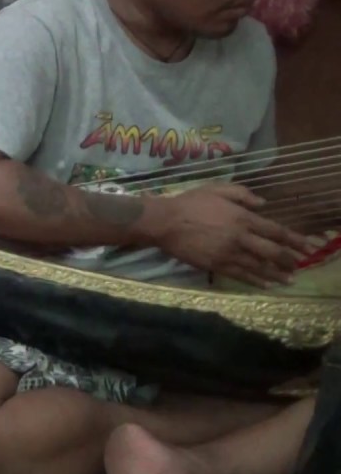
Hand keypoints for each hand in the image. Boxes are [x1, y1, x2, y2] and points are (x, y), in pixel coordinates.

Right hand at [151, 184, 314, 287]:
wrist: (165, 222)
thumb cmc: (190, 202)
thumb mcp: (217, 188)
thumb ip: (242, 193)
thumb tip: (263, 204)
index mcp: (243, 218)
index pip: (277, 231)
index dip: (295, 240)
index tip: (309, 246)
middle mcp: (241, 238)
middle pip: (273, 252)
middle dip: (289, 260)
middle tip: (300, 264)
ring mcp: (229, 254)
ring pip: (260, 267)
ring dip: (277, 274)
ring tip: (289, 280)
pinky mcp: (217, 265)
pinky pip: (242, 275)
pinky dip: (256, 281)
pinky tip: (266, 285)